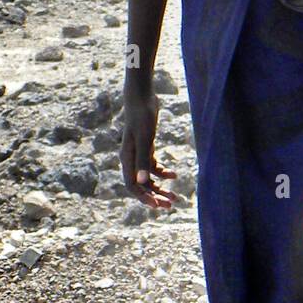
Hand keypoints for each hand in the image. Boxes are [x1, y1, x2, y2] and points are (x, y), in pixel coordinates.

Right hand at [120, 88, 178, 210]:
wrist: (141, 97)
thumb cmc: (141, 116)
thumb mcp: (145, 139)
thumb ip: (143, 160)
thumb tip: (142, 182)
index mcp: (127, 159)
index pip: (132, 186)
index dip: (144, 198)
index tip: (157, 205)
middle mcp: (130, 159)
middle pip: (141, 185)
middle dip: (155, 196)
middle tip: (171, 205)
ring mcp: (138, 154)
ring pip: (148, 178)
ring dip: (160, 188)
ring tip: (175, 196)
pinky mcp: (146, 147)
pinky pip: (153, 166)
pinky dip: (163, 172)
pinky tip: (174, 175)